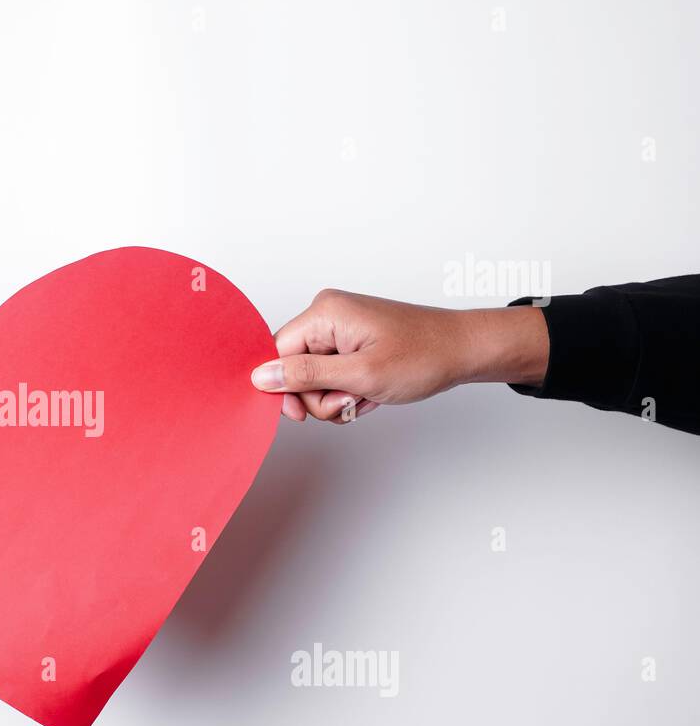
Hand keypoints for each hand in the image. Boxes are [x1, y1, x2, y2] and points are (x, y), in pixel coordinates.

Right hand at [251, 289, 548, 423]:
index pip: (277, 353)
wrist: (465, 350)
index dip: (286, 388)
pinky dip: (348, 390)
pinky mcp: (352, 340)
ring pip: (314, 376)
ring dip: (335, 397)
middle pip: (294, 367)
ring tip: (365, 397)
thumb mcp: (359, 375)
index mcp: (325, 313)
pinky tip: (370, 393)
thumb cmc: (424, 356)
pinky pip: (332, 373)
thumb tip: (261, 376)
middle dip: (318, 395)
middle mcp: (328, 314)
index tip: (302, 413)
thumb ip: (305, 376)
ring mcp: (341, 328)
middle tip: (350, 401)